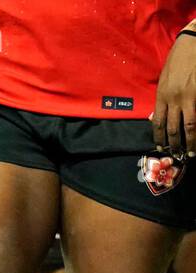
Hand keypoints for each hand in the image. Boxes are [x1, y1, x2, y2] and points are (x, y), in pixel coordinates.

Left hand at [153, 34, 195, 156]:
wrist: (193, 42)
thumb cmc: (178, 60)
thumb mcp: (163, 80)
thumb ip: (160, 100)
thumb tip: (155, 118)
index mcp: (162, 96)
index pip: (158, 123)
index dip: (160, 138)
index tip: (162, 148)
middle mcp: (174, 98)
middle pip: (173, 128)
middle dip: (175, 144)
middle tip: (178, 156)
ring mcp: (190, 96)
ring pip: (189, 125)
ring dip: (190, 141)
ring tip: (192, 152)